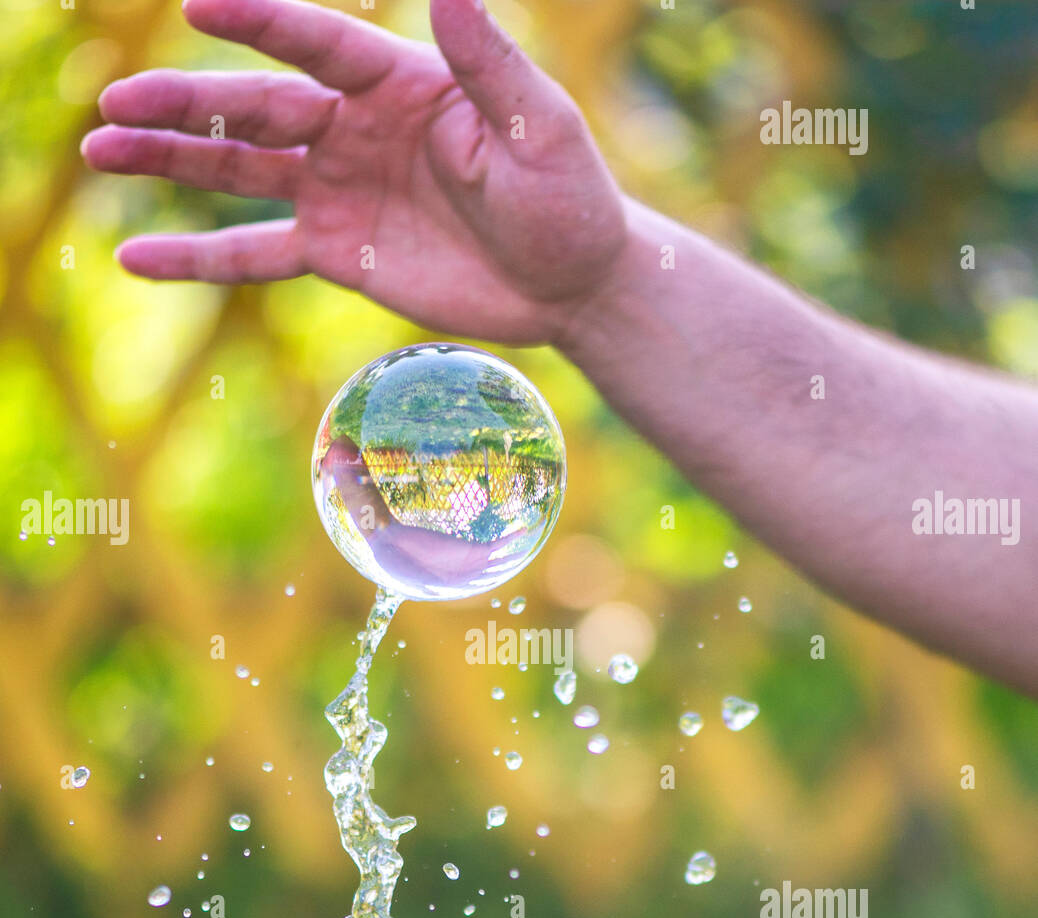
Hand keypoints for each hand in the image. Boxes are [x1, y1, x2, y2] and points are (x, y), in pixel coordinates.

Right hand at [80, 0, 627, 344]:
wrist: (571, 285)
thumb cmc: (568, 197)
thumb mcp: (538, 129)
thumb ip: (488, 64)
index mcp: (402, 84)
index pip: (316, 45)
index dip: (258, 25)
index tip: (196, 5)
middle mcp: (356, 129)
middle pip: (256, 107)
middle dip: (185, 103)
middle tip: (114, 99)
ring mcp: (339, 191)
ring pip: (240, 171)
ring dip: (170, 161)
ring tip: (99, 150)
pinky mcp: (336, 254)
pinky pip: (255, 254)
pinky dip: (199, 257)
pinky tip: (139, 255)